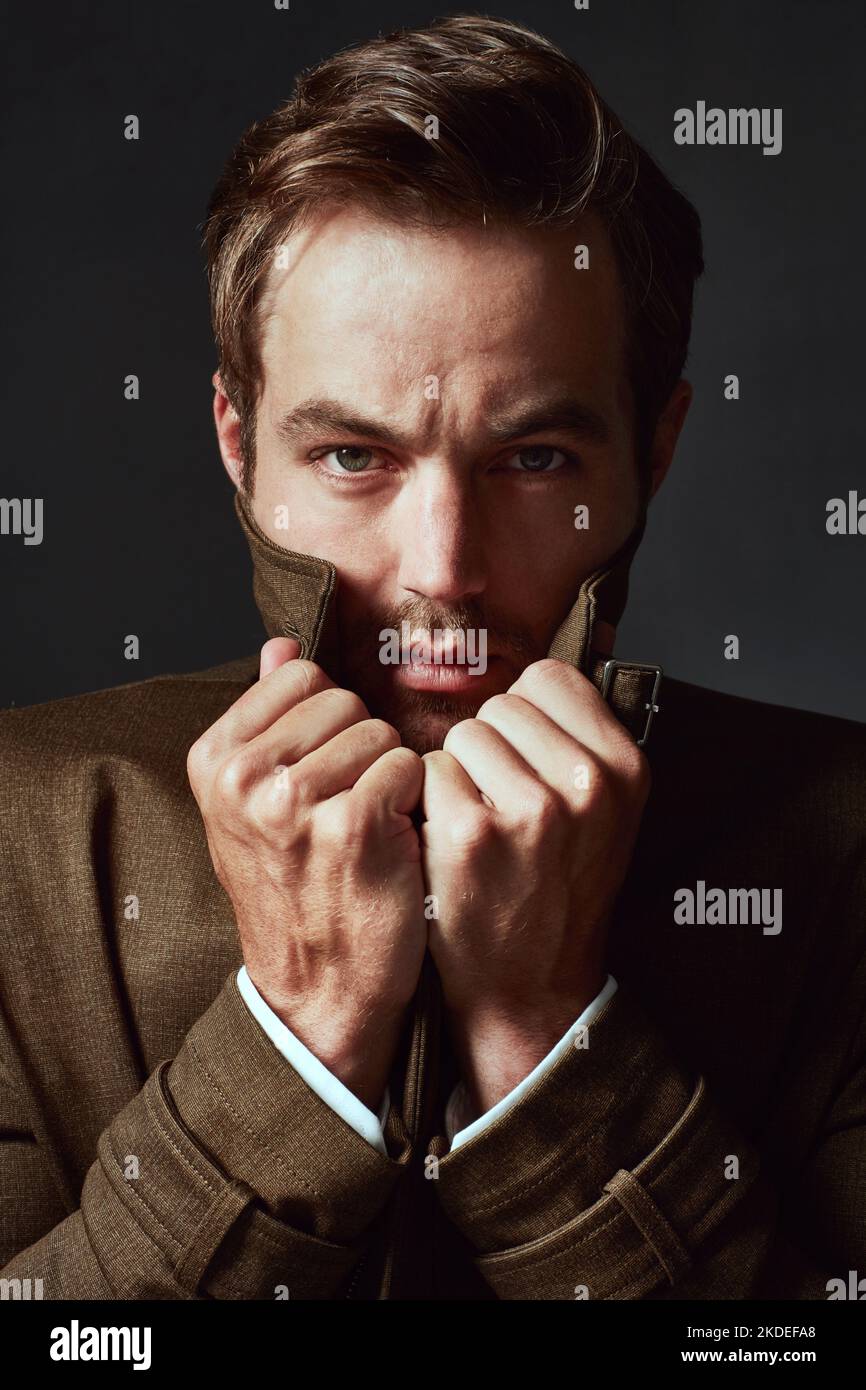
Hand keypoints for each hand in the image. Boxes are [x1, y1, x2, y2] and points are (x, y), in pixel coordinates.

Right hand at [187, 637, 425, 1108]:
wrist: (318, 988)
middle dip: (361, 747)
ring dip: (389, 776)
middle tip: (345, 810)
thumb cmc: (296, 887)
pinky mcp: (353, 826)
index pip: (301, 676)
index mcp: (214, 760)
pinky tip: (392, 842)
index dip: (329, 721)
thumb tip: (280, 647)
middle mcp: (244, 777)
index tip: (320, 775)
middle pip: (344, 700)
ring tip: (367, 830)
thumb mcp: (256, 804)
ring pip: (380, 733)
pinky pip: (408, 767)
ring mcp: (295, 801)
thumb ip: (267, 719)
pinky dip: (413, 801)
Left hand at [421, 658, 649, 1114]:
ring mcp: (531, 808)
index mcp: (624, 767)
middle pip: (500, 704)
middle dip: (491, 747)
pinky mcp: (473, 833)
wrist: (530, 985)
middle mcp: (586, 783)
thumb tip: (534, 671)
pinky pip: (428, 770)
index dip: (524, 717)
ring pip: (462, 734)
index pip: (549, 677)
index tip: (527, 762)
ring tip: (482, 825)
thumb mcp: (602, 810)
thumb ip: (579, 739)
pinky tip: (452, 844)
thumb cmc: (556, 888)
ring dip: (458, 774)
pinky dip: (429, 803)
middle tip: (504, 806)